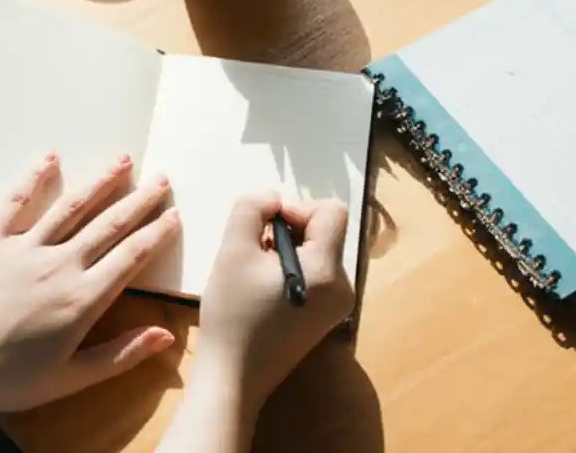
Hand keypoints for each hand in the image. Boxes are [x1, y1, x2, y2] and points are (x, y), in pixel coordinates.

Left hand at [0, 153, 181, 412]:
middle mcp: (59, 266)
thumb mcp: (70, 379)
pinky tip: (50, 157)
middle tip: (161, 180)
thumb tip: (167, 336)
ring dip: (100, 181)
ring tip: (122, 160)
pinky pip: (16, 203)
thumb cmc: (8, 379)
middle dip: (138, 201)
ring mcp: (25, 249)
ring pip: (71, 207)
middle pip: (108, 225)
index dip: (156, 234)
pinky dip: (33, 178)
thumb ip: (121, 355)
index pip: (130, 258)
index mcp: (82, 300)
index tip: (174, 215)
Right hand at [199, 194, 353, 415]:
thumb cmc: (232, 313)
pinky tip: (264, 288)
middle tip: (255, 249)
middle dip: (290, 229)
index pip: (332, 211)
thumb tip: (272, 198)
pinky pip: (316, 275)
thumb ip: (252, 208)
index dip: (297, 207)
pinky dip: (292, 270)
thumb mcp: (233, 249)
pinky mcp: (326, 318)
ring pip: (319, 252)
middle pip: (325, 231)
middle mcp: (343, 286)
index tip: (265, 226)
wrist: (233, 376)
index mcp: (327, 269)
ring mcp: (338, 306)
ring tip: (256, 270)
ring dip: (288, 249)